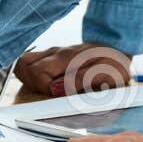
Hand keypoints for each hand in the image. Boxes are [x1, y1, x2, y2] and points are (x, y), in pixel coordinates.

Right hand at [14, 43, 131, 96]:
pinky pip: (30, 61)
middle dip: (32, 83)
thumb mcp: (103, 74)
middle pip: (24, 65)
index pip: (37, 72)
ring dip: (28, 77)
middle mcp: (55, 53)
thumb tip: (55, 90)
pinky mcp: (51, 56)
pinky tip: (43, 81)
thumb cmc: (112, 62)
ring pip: (24, 62)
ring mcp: (51, 53)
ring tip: (43, 88)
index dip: (42, 88)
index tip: (55, 95)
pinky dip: (30, 72)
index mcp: (66, 58)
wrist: (118, 46)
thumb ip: (79, 81)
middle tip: (47, 92)